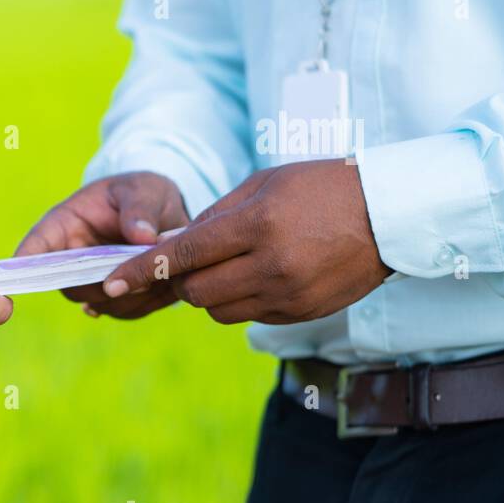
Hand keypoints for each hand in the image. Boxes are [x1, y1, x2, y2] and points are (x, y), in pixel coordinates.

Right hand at [15, 171, 188, 317]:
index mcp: (66, 224)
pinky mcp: (114, 298)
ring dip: (129, 295)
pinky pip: (123, 312)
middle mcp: (71, 257)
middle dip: (101, 284)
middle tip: (139, 274)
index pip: (37, 245)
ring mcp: (90, 281)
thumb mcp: (143, 189)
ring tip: (158, 274)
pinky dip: (145, 303)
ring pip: (97, 303)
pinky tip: (160, 284)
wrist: (165, 214)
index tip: (21, 272)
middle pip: (66, 285)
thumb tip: (143, 237)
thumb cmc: (144, 192)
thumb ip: (140, 209)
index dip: (27, 261)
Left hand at [102, 159, 390, 324]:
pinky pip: (251, 318)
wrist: (392, 214)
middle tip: (190, 264)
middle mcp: (270, 265)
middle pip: (195, 292)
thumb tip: (173, 245)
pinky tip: (262, 276)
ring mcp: (289, 294)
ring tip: (232, 267)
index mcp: (256, 225)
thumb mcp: (264, 184)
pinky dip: (242, 302)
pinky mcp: (302, 313)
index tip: (111, 282)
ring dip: (210, 294)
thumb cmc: (322, 187)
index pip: (183, 255)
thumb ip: (215, 217)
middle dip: (181, 281)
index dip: (141, 270)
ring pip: (219, 311)